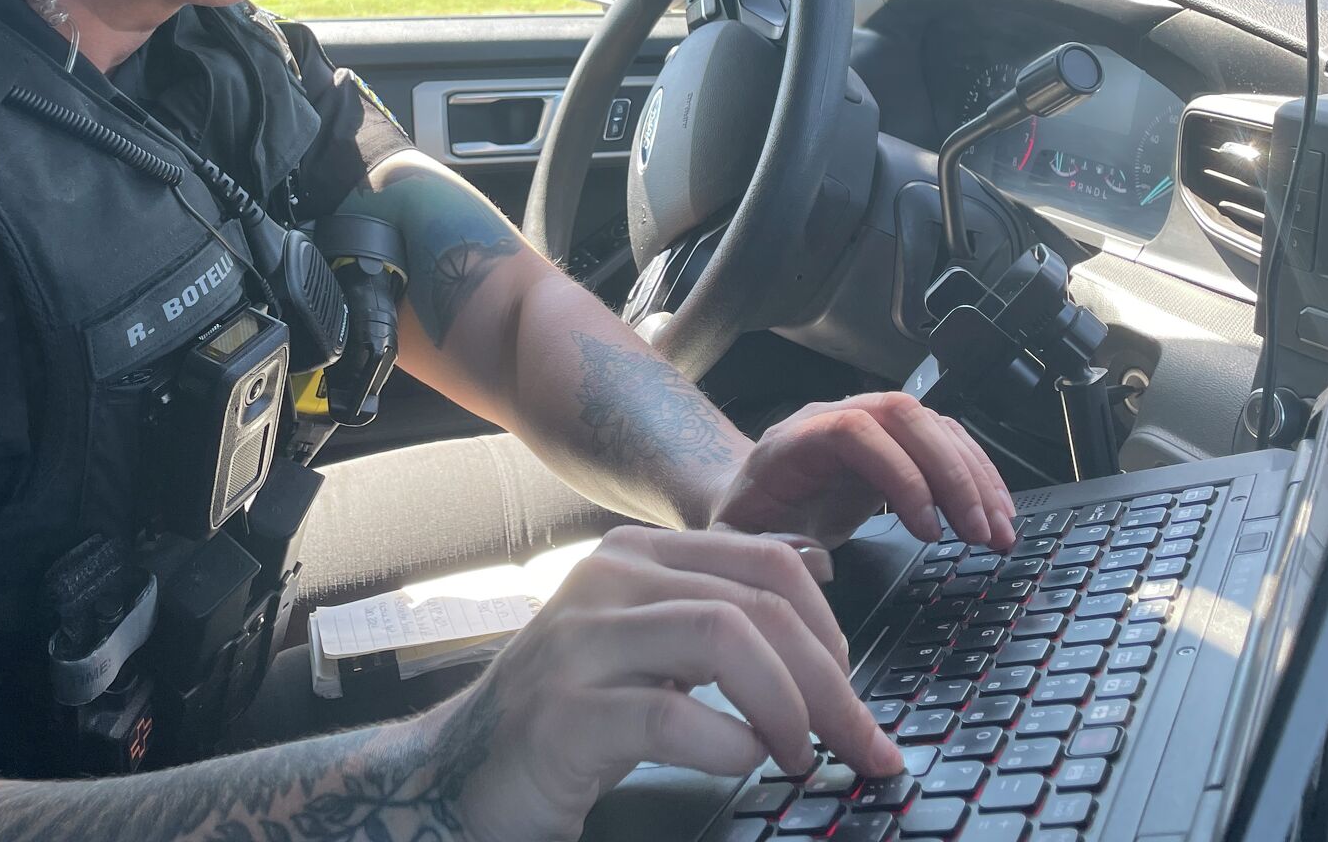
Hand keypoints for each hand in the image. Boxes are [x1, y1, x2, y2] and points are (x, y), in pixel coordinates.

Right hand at [434, 526, 894, 841]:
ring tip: (801, 754)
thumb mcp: (648, 639)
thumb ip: (718, 597)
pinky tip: (743, 760)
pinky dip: (729, 743)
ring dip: (789, 706)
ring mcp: (581, 640)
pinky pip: (671, 713)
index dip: (833, 628)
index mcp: (637, 556)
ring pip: (723, 637)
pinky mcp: (565, 711)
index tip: (859, 693)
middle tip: (862, 744)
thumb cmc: (570, 711)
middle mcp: (608, 579)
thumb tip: (815, 561)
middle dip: (832, 680)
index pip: (768, 562)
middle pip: (757, 602)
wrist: (464, 771)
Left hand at [707, 393, 1017, 550]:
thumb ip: (769, 550)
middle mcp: (835, 419)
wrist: (748, 496)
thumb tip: (816, 560)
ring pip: (932, 426)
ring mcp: (869, 425)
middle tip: (982, 533)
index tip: (928, 530)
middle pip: (905, 417)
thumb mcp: (739, 543)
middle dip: (952, 474)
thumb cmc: (745, 520)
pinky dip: (975, 476)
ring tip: (1000, 532)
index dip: (899, 474)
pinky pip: (944, 443)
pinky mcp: (894, 443)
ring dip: (975, 476)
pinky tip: (994, 513)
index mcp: (792, 442)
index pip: (854, 432)